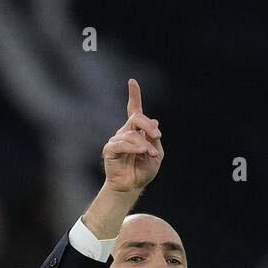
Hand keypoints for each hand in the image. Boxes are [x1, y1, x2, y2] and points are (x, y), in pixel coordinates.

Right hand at [102, 78, 162, 193]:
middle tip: (157, 135)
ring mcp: (116, 139)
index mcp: (136, 131)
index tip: (132, 81)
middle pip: (136, 118)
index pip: (134, 110)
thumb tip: (155, 121)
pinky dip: (134, 147)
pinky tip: (142, 152)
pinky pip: (122, 143)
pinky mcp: (110, 149)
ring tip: (152, 154)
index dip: (134, 96)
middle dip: (148, 125)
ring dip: (145, 144)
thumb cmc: (143, 170)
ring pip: (132, 133)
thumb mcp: (156, 153)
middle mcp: (125, 132)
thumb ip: (154, 138)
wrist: (133, 186)